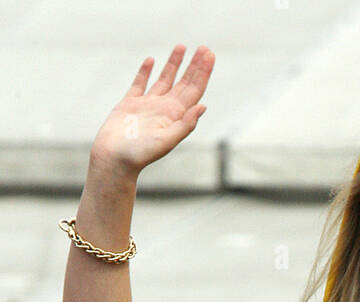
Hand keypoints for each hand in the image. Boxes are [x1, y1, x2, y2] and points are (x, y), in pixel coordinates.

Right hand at [90, 45, 214, 178]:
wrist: (113, 159)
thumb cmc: (139, 154)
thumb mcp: (166, 140)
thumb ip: (185, 124)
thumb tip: (203, 106)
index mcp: (175, 117)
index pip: (194, 91)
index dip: (203, 73)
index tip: (209, 55)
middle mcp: (164, 110)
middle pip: (184, 83)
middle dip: (194, 66)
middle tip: (204, 48)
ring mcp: (147, 106)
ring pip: (164, 80)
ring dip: (174, 64)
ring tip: (182, 47)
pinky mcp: (130, 104)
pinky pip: (140, 83)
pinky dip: (145, 71)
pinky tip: (151, 60)